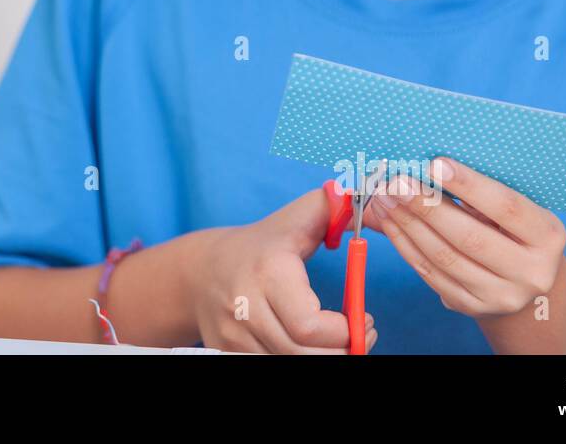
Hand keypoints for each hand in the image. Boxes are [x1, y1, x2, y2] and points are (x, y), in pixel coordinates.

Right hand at [188, 188, 377, 352]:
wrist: (200, 272)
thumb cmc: (261, 245)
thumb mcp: (294, 219)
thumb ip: (331, 207)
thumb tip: (361, 199)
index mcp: (267, 271)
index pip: (310, 327)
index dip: (347, 333)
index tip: (365, 320)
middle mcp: (244, 306)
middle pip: (303, 354)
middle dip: (344, 352)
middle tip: (362, 338)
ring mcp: (232, 336)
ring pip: (290, 365)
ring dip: (324, 359)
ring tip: (338, 342)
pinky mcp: (226, 353)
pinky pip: (270, 368)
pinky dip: (298, 360)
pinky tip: (309, 348)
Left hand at [362, 158, 565, 317]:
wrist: (522, 278)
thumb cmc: (512, 228)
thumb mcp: (508, 209)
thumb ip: (473, 192)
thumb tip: (421, 166)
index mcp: (547, 236)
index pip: (506, 207)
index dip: (469, 185)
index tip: (434, 164)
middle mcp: (531, 272)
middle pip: (470, 237)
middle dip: (427, 207)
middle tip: (397, 182)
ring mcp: (501, 295)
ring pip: (445, 257)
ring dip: (408, 224)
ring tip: (385, 198)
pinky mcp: (472, 307)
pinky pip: (431, 274)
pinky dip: (406, 245)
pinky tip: (391, 222)